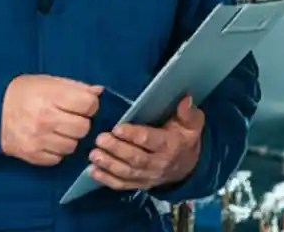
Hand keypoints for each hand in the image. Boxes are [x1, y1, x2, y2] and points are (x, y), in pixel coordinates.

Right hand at [0, 75, 102, 166]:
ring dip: (69, 139)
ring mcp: (38, 139)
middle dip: (80, 123)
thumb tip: (100, 92)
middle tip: (69, 118)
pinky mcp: (32, 155)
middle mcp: (45, 119)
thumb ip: (76, 86)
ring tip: (57, 129)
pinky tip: (48, 140)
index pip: (89, 104)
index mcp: (51, 96)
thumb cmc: (25, 92)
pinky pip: (58, 158)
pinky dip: (56, 151)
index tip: (80, 105)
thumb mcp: (49, 82)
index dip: (89, 105)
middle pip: (83, 128)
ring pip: (72, 146)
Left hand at [88, 95, 203, 190]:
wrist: (187, 166)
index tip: (117, 128)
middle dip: (117, 149)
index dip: (134, 136)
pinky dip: (107, 179)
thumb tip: (185, 99)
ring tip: (93, 154)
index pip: (150, 141)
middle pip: (136, 159)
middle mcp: (158, 164)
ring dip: (109, 164)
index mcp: (170, 146)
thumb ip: (187, 113)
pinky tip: (92, 171)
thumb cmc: (183, 138)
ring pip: (127, 172)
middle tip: (100, 139)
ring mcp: (147, 177)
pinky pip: (122, 185)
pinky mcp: (139, 184)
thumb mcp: (191, 124)